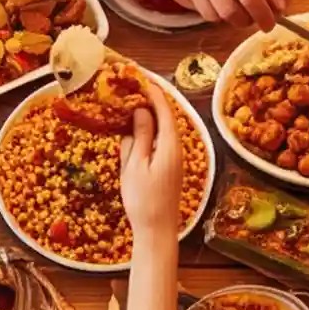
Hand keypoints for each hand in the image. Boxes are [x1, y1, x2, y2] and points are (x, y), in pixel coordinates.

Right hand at [120, 84, 182, 237]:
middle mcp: (177, 149)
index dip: (153, 92)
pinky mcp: (170, 168)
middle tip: (132, 88)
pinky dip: (149, 133)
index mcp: (170, 145)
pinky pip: (160, 142)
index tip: (139, 78)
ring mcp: (175, 159)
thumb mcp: (136, 165)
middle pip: (166, 117)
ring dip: (149, 117)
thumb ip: (140, 136)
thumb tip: (142, 111)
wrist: (157, 231)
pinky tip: (135, 134)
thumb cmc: (143, 200)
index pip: (164, 110)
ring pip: (162, 130)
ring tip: (130, 105)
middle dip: (150, 101)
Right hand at [124, 0, 285, 29]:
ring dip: (231, 18)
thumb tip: (278, 6)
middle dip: (248, 21)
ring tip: (236, 7)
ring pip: (215, 17)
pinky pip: (200, 13)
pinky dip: (214, 12)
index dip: (263, 14)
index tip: (271, 23)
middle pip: (231, 11)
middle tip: (255, 19)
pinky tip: (216, 0)